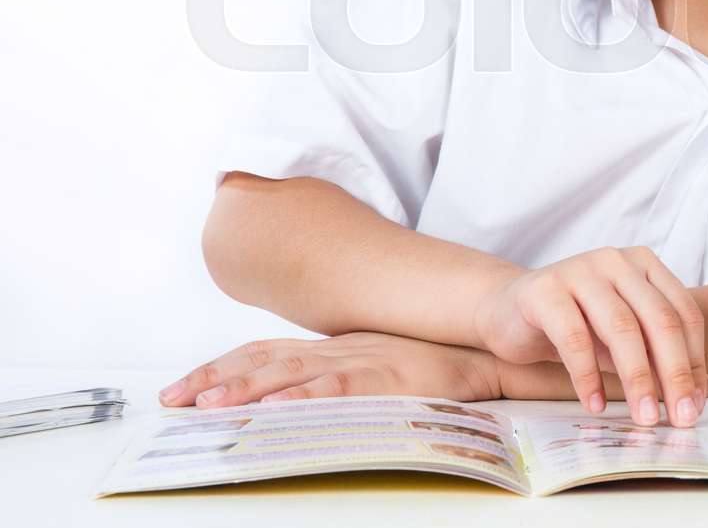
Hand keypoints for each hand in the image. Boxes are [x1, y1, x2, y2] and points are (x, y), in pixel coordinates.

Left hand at [158, 332, 500, 408]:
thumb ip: (333, 378)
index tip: (181, 389)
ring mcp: (362, 359)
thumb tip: (286, 400)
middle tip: (174, 401)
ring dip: (248, 389)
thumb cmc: (431, 367)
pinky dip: (307, 396)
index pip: (263, 352)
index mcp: (333, 346)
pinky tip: (278, 408)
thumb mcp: (372, 367)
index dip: (218, 368)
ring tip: (211, 407)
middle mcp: (339, 348)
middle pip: (265, 359)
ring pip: (294, 372)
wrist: (485, 354)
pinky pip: (340, 387)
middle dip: (215, 379)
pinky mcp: (389, 376)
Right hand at [473, 246, 706, 427]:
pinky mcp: (545, 290)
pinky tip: (595, 404)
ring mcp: (581, 270)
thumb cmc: (574, 326)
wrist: (507, 312)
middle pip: (660, 320)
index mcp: (645, 266)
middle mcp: (617, 261)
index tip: (696, 403)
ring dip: (637, 378)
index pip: (683, 314)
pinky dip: (588, 377)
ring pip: (621, 328)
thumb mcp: (623, 343)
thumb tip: (706, 395)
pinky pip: (574, 337)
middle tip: (680, 416)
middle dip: (674, 374)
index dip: (694, 361)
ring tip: (643, 417)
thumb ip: (661, 361)